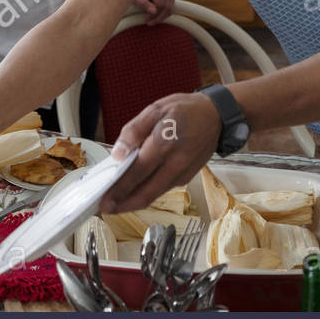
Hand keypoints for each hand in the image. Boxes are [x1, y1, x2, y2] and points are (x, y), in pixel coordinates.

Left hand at [100, 91, 220, 213]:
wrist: (216, 117)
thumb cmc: (185, 111)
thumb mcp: (156, 109)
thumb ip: (134, 131)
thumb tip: (118, 153)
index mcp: (164, 144)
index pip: (136, 173)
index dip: (119, 189)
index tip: (103, 200)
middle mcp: (175, 164)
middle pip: (146, 193)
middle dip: (123, 205)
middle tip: (105, 209)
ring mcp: (182, 174)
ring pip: (154, 194)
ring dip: (133, 202)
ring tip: (114, 203)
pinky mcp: (186, 178)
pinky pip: (162, 189)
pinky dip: (146, 193)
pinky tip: (134, 191)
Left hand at [135, 0, 176, 24]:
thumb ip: (144, 4)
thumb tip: (154, 11)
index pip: (160, 4)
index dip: (153, 14)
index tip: (146, 19)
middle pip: (166, 7)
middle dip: (158, 17)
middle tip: (150, 22)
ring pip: (170, 8)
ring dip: (162, 17)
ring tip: (153, 21)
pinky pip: (172, 7)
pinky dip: (165, 15)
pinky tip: (158, 16)